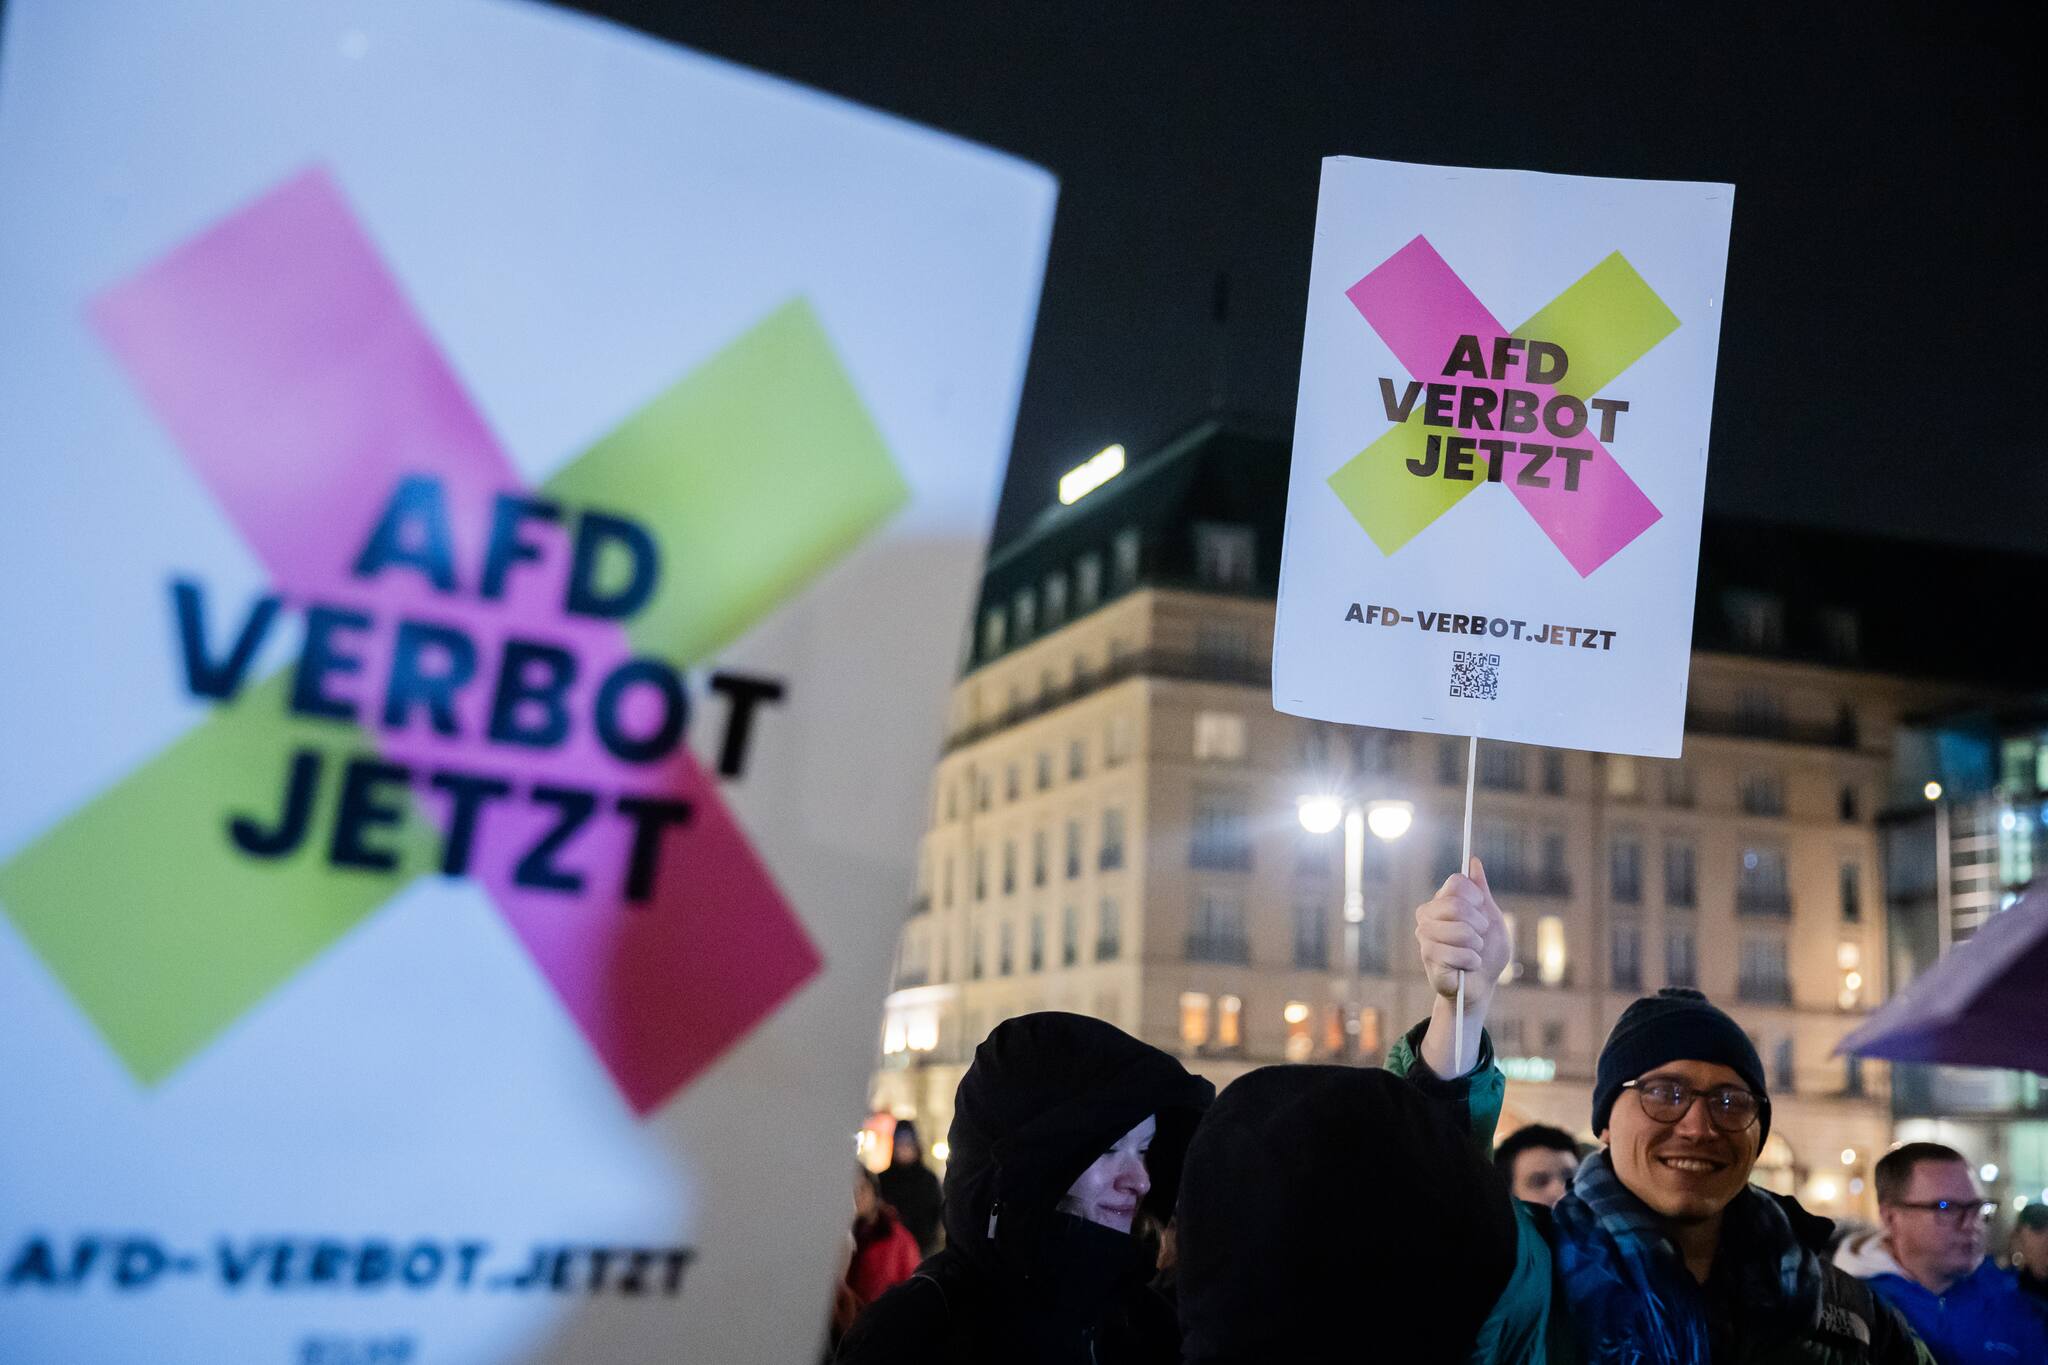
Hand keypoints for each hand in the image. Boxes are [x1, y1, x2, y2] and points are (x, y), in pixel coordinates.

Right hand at [1414, 857, 1509, 1006]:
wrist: (1482, 986)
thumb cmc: (1486, 952)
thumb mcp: (1491, 918)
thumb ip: (1481, 891)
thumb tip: (1473, 861)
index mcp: (1442, 902)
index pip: (1456, 883)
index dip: (1475, 897)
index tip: (1482, 912)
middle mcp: (1428, 916)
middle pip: (1456, 905)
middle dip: (1478, 924)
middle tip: (1480, 938)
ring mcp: (1425, 936)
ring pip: (1458, 930)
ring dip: (1476, 945)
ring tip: (1474, 953)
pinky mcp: (1428, 958)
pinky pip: (1456, 953)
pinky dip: (1472, 960)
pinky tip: (1468, 966)